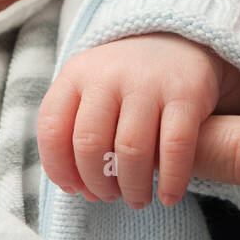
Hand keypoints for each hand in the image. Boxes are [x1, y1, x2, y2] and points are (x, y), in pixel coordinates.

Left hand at [38, 33, 234, 208]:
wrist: (179, 41)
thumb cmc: (125, 83)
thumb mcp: (91, 91)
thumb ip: (76, 132)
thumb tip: (81, 190)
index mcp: (76, 74)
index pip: (53, 128)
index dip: (59, 168)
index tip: (75, 189)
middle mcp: (108, 74)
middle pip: (89, 144)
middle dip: (97, 182)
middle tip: (110, 197)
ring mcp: (148, 81)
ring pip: (130, 150)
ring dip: (133, 187)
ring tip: (137, 199)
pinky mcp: (186, 92)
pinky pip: (175, 147)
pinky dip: (172, 180)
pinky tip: (170, 197)